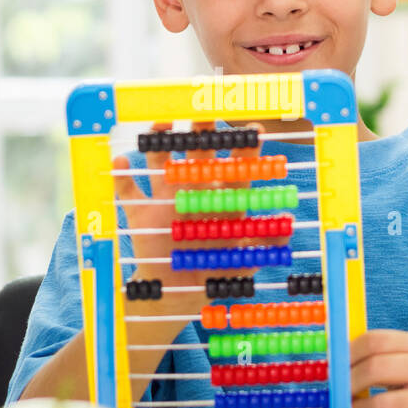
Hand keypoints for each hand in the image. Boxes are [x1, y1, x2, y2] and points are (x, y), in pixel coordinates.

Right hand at [112, 121, 281, 315]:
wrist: (177, 293)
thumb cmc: (213, 271)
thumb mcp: (241, 262)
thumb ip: (265, 245)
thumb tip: (287, 224)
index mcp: (222, 199)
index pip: (236, 166)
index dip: (245, 148)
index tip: (255, 129)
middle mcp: (195, 192)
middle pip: (199, 154)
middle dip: (202, 132)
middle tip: (204, 114)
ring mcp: (166, 200)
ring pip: (162, 162)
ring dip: (160, 142)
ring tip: (160, 125)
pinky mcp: (141, 215)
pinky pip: (128, 191)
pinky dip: (122, 177)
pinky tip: (120, 164)